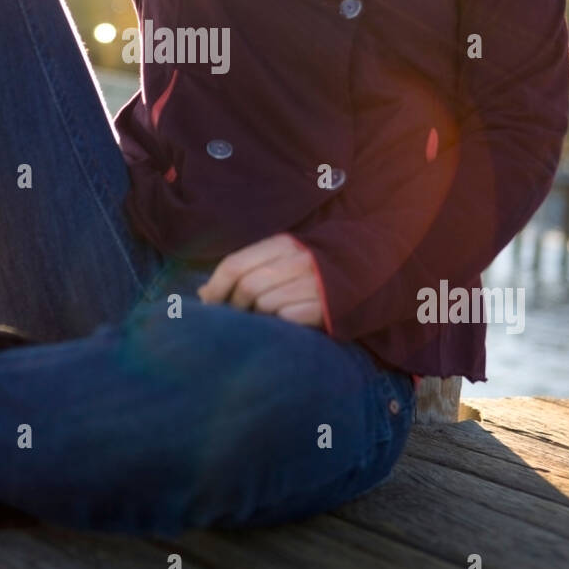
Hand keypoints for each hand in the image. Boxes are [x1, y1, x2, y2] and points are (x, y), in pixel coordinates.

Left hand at [196, 234, 326, 327]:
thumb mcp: (280, 260)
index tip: (208, 303)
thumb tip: (203, 294)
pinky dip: (279, 324)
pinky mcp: (324, 307)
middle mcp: (298, 260)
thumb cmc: (310, 270)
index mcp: (282, 244)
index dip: (216, 287)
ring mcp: (313, 284)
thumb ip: (245, 270)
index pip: (235, 264)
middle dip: (234, 306)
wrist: (365, 274)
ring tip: (264, 318)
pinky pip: (286, 319)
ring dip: (258, 316)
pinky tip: (284, 323)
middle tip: (235, 318)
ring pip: (265, 305)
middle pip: (247, 287)